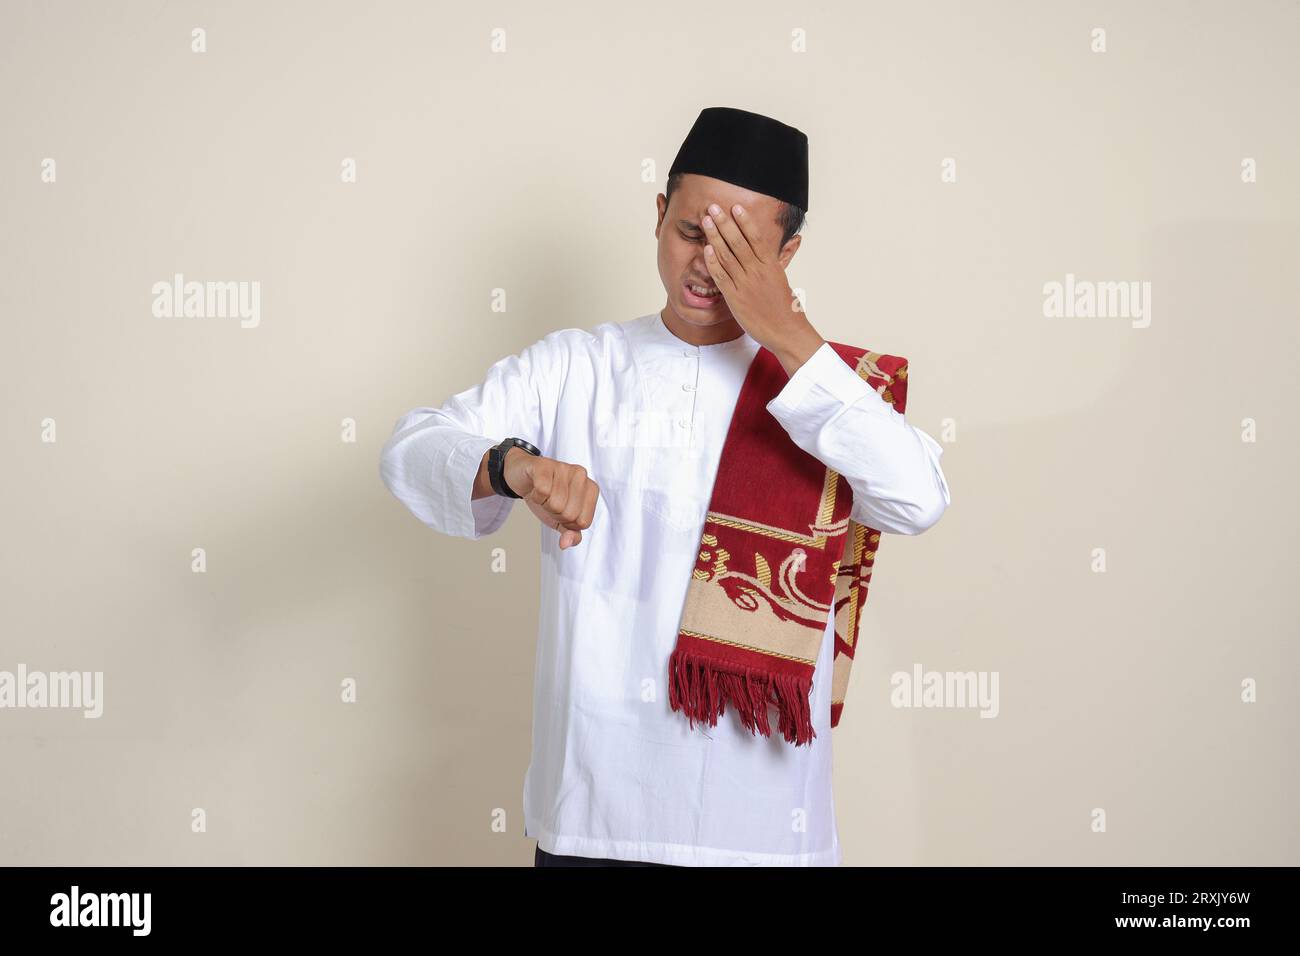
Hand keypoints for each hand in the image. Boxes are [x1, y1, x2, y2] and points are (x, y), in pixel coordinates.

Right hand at [503, 448, 599, 549]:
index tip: (561, 510)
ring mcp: (563, 468)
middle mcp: (581, 475)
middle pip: (569, 514)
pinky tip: (535, 488)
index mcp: (591, 489)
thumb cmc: (546, 497)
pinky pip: (542, 491)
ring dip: (544, 504)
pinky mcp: (544, 465)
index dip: (567, 523)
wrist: (524, 478)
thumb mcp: (561, 519)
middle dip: (554, 513)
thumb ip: (571, 533)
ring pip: (556, 504)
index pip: (583, 522)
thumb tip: (566, 543)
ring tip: (543, 493)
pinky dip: (535, 496)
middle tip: (549, 500)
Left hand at [700, 201, 824, 373]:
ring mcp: (745, 284)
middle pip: (738, 241)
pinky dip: (713, 262)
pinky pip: (721, 276)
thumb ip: (778, 259)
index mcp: (770, 264)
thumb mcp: (781, 277)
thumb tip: (790, 241)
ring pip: (727, 255)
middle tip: (713, 206)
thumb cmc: (784, 306)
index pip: (755, 237)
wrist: (785, 331)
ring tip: (706, 221)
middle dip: (724, 223)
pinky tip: (706, 249)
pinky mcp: (735, 298)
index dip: (744, 221)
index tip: (735, 207)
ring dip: (715, 236)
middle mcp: (757, 271)